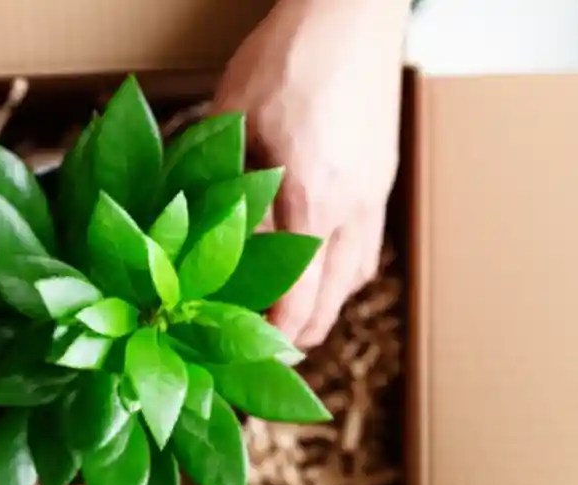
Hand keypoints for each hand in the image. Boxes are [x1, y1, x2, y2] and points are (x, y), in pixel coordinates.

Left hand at [214, 0, 408, 347]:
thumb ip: (222, 184)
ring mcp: (375, 192)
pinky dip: (343, 267)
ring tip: (292, 312)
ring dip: (327, 302)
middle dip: (303, 332)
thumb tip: (195, 232)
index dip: (275, 339)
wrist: (352, 12)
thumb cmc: (289, 58)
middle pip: (335, 299)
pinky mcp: (382, 174)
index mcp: (312, 202)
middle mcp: (352, 208)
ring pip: (357, 273)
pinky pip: (368, 242)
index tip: (252, 357)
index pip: (298, 300)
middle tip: (267, 347)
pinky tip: (318, 260)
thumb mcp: (234, 121)